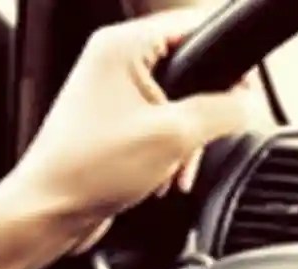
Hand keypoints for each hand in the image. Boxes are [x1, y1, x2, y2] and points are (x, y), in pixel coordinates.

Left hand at [3, 10, 252, 261]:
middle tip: (201, 137)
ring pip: (177, 106)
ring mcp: (111, 94)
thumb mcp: (175, 136)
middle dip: (203, 114)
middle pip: (189, 71)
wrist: (50, 211)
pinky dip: (170, 152)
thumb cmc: (88, 170)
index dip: (224, 59)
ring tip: (176, 166)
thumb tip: (246, 104)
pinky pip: (160, 128)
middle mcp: (113, 62)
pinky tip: (163, 176)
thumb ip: (221, 111)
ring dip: (187, 140)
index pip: (192, 27)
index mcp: (122, 46)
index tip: (240, 88)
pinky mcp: (113, 124)